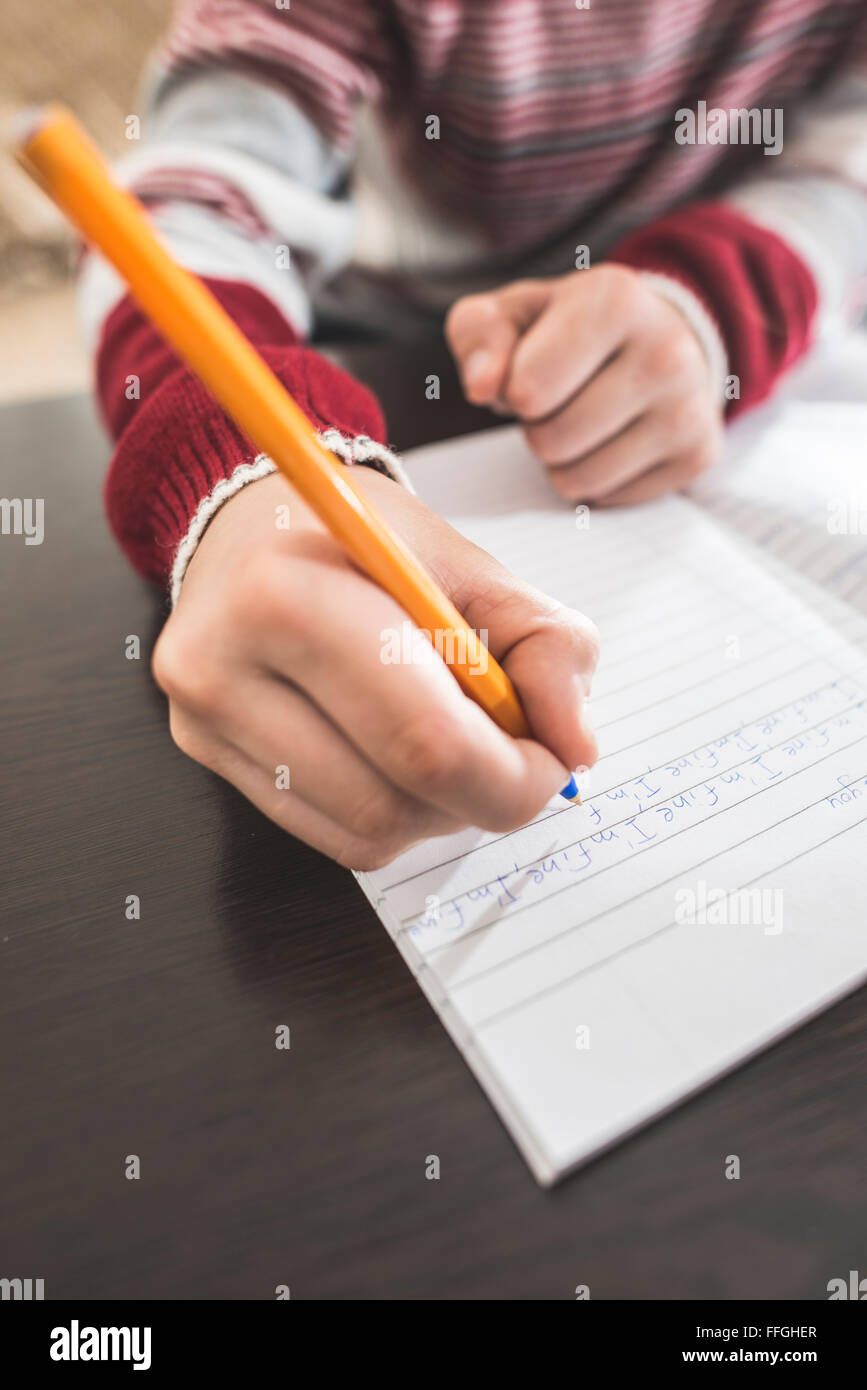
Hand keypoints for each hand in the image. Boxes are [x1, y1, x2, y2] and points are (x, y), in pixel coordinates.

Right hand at [153, 468, 598, 869]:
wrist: (253, 523)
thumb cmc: (366, 542)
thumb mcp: (473, 565)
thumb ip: (547, 646)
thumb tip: (574, 747)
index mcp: (289, 596)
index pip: (424, 739)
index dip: (512, 775)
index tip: (552, 760)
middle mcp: (224, 668)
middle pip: (392, 803)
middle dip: (481, 797)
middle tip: (515, 757)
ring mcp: (204, 723)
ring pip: (366, 836)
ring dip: (436, 810)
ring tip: (449, 743)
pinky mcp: (206, 758)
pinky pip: (333, 840)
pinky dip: (392, 815)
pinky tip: (397, 757)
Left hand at [446, 265, 722, 504]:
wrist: (657, 338)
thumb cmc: (569, 329)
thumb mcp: (511, 314)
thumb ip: (478, 336)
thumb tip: (482, 387)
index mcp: (616, 299)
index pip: (525, 391)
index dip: (512, 390)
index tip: (534, 367)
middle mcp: (667, 350)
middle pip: (549, 440)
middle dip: (536, 428)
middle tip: (559, 399)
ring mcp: (690, 408)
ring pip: (577, 479)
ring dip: (561, 460)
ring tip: (582, 418)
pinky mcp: (699, 455)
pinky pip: (609, 499)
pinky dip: (596, 479)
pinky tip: (613, 439)